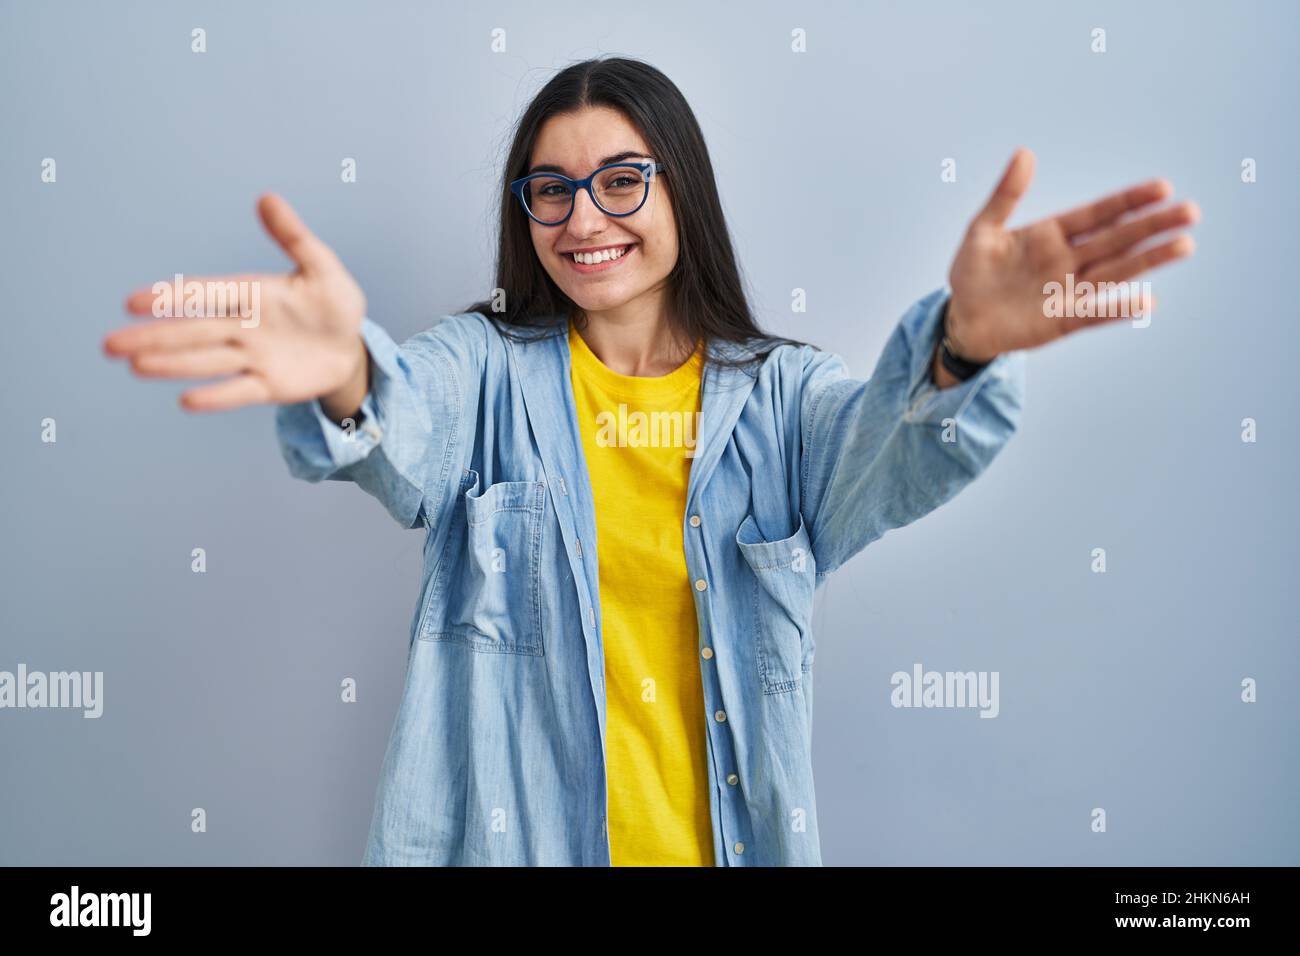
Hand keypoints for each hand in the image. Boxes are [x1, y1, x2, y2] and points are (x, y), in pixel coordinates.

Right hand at [104, 195, 367, 411]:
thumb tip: (267, 199)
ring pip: (207, 361)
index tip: (133, 302)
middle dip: (153, 337)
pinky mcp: (269, 385)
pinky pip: (241, 391)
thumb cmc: (334, 304)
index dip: (172, 298)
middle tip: (110, 345)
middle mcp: (243, 327)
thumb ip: (294, 238)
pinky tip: (187, 401)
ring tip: (135, 366)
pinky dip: (217, 396)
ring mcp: (253, 357)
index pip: (204, 294)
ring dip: (173, 364)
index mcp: (251, 294)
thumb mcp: (322, 268)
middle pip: (193, 332)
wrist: (352, 348)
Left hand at [944, 149, 1198, 361]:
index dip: (1129, 201)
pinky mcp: (1061, 320)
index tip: (1163, 187)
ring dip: (1148, 260)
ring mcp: (1069, 290)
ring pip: (1115, 273)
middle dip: (1152, 226)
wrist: (961, 319)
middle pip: (1118, 240)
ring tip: (1184, 245)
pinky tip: (1146, 301)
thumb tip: (1025, 153)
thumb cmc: (973, 273)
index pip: (1099, 214)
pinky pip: (1093, 313)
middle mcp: (1070, 260)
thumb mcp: (982, 230)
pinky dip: (1117, 309)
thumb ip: (1005, 195)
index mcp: (1053, 234)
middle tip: (1191, 211)